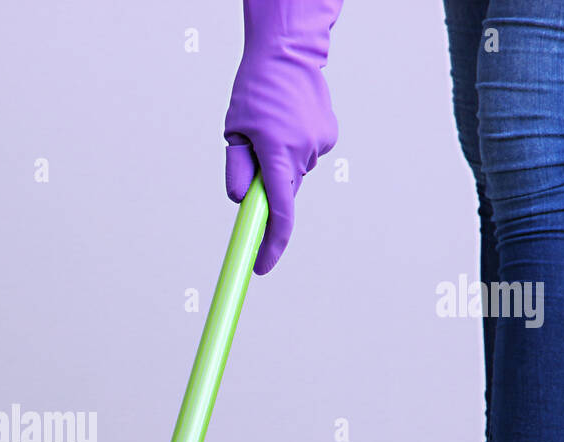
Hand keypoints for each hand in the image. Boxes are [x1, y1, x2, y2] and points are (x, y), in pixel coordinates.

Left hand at [225, 0, 341, 274]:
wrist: (290, 53)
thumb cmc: (256, 89)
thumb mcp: (234, 132)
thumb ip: (237, 169)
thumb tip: (240, 201)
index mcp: (277, 154)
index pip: (279, 214)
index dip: (270, 246)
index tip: (259, 267)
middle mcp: (303, 153)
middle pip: (282, 193)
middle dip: (266, 189)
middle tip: (252, 154)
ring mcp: (320, 145)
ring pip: (293, 174)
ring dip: (279, 164)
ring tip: (271, 127)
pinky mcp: (329, 136)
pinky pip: (304, 156)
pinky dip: (293, 149)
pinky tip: (288, 121)